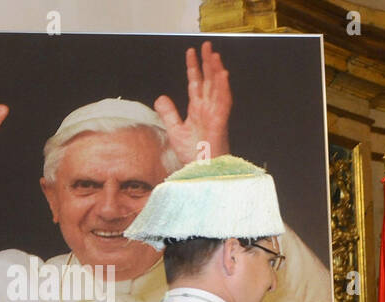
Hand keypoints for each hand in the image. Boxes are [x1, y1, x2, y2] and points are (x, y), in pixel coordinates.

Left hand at [154, 41, 230, 164]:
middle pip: (209, 81)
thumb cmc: (193, 156)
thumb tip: (160, 97)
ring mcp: (215, 115)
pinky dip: (224, 88)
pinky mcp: (220, 123)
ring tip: (215, 55)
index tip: (191, 52)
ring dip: (217, 71)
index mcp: (198, 110)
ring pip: (217, 88)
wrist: (201, 172)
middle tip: (207, 46)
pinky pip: (223, 102)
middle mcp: (208, 110)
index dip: (194, 67)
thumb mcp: (175, 130)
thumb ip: (169, 113)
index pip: (196, 84)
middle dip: (208, 63)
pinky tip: (223, 75)